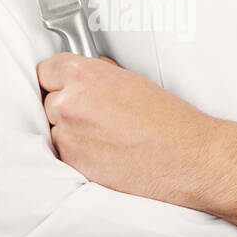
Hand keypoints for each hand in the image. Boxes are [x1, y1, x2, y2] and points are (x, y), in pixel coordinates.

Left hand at [36, 53, 236, 236]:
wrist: (190, 158)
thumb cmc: (170, 120)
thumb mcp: (133, 80)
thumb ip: (100, 75)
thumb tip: (86, 75)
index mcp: (85, 74)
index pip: (45, 70)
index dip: (57, 80)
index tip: (66, 87)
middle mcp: (70, 102)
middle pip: (47, 100)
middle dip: (65, 107)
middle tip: (92, 117)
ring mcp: (68, 136)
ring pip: (53, 129)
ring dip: (69, 133)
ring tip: (102, 139)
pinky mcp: (74, 165)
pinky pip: (62, 155)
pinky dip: (76, 155)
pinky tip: (103, 154)